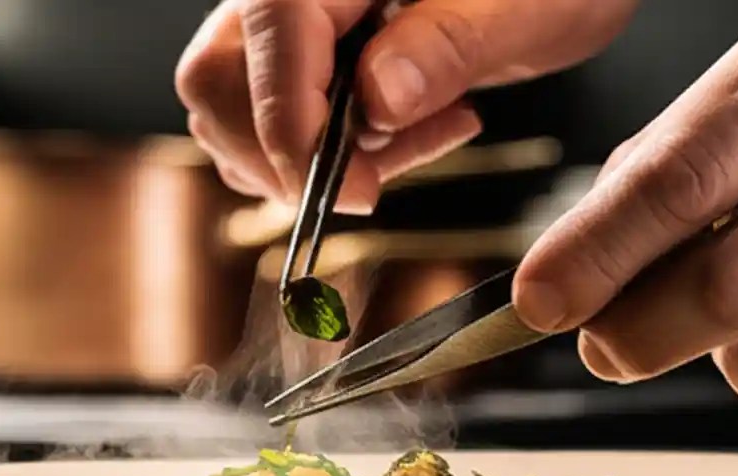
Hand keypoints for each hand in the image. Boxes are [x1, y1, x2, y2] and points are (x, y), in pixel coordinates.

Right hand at [175, 0, 636, 212]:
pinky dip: (329, 155)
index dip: (297, 137)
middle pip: (216, 84)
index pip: (272, 48)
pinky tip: (408, 131)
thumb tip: (377, 100)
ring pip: (234, 113)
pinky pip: (272, 123)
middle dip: (284, 157)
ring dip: (312, 161)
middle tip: (372, 185)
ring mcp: (284, 25)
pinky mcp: (299, 59)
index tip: (354, 194)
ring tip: (423, 133)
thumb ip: (447, 46)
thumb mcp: (520, 6)